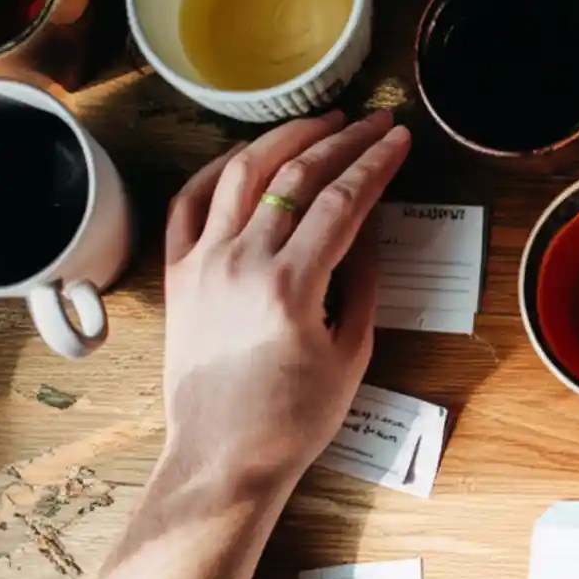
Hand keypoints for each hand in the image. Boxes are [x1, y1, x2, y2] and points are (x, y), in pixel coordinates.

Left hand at [161, 110, 410, 485]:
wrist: (224, 457)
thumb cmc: (295, 418)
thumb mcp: (352, 352)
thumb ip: (364, 282)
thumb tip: (370, 226)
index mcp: (292, 288)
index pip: (343, 201)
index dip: (377, 163)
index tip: (399, 139)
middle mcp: (242, 264)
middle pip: (296, 177)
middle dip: (342, 140)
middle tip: (373, 122)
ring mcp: (203, 264)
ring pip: (242, 174)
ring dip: (285, 139)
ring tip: (320, 123)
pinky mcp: (179, 274)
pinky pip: (191, 203)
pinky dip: (220, 169)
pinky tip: (249, 155)